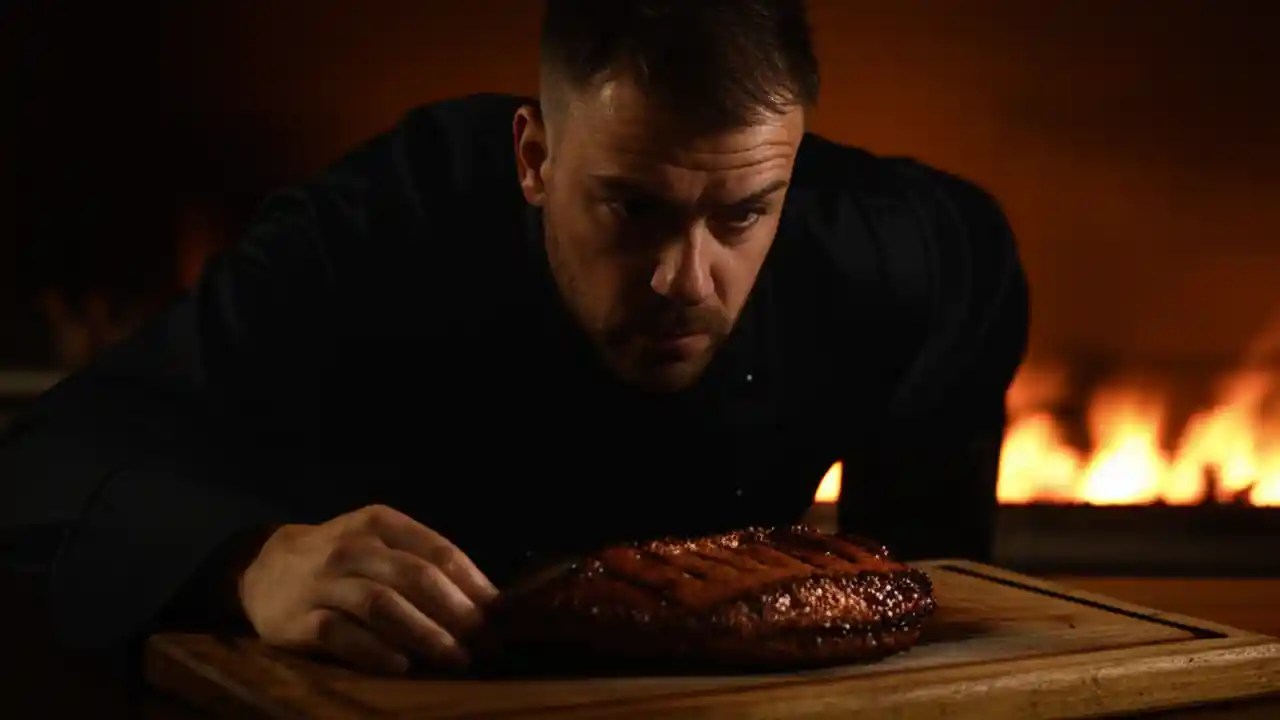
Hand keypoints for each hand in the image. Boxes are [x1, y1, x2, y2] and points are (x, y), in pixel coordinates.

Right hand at [237, 504, 497, 674]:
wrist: (263, 567)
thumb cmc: (342, 559)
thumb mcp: (379, 542)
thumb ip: (424, 562)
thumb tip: (487, 602)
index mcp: (380, 523)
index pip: (438, 551)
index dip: (474, 584)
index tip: (502, 614)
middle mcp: (352, 548)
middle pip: (415, 577)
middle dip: (456, 612)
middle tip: (484, 641)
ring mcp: (323, 583)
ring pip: (382, 606)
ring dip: (425, 634)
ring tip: (455, 658)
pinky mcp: (298, 621)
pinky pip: (342, 636)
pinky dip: (375, 652)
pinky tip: (402, 666)